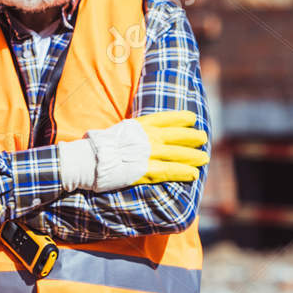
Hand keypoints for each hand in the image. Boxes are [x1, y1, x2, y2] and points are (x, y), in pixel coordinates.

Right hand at [58, 111, 208, 191]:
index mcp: (140, 125)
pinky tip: (194, 174)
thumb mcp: (118, 131)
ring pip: (178, 154)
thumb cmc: (97, 147)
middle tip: (204, 139)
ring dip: (194, 156)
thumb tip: (135, 133)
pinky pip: (171, 171)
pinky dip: (184, 172)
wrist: (88, 160)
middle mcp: (148, 137)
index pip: (166, 118)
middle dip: (192, 137)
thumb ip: (131, 132)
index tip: (192, 118)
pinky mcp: (147, 170)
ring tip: (204, 158)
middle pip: (177, 135)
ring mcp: (149, 154)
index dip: (181, 118)